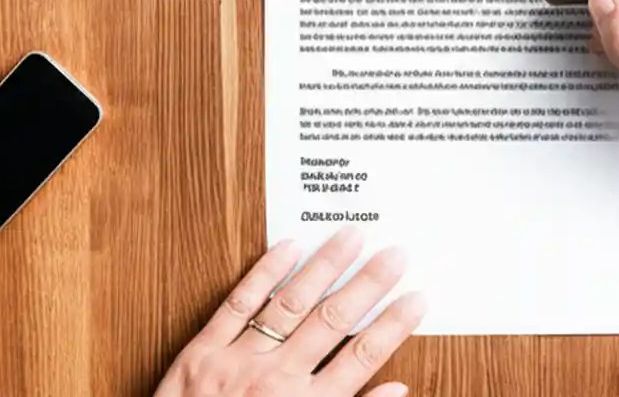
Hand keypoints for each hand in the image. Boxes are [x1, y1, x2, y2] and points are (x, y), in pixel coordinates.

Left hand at [155, 229, 425, 396]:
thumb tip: (397, 391)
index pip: (362, 357)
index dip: (393, 325)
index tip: (416, 298)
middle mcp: (276, 381)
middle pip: (333, 321)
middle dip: (369, 284)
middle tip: (395, 253)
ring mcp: (238, 362)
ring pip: (291, 302)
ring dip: (326, 266)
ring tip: (351, 235)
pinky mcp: (202, 352)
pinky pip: (237, 304)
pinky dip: (263, 273)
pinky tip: (288, 247)